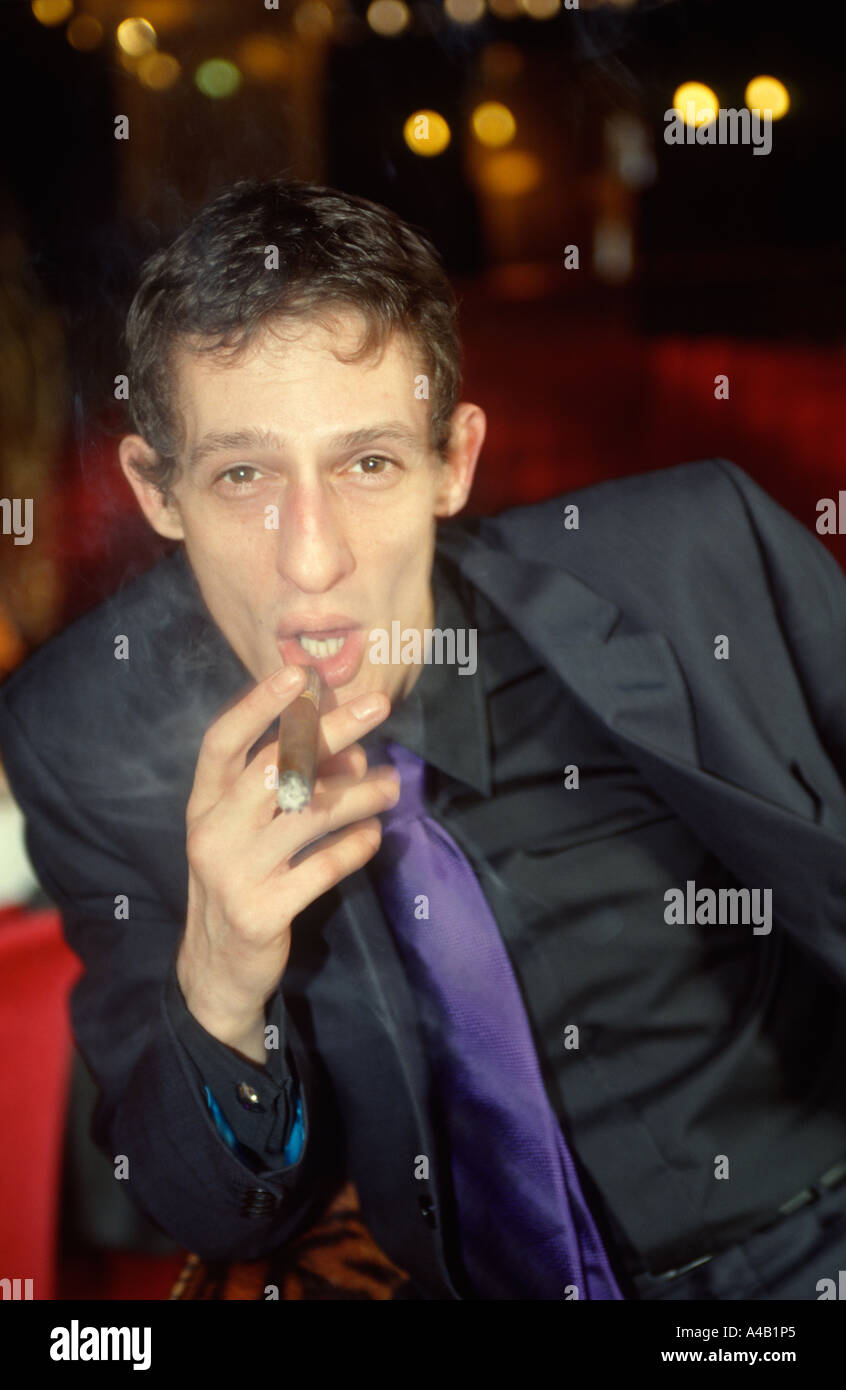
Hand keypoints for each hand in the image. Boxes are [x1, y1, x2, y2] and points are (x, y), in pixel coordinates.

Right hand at [176, 664, 397, 1059]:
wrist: (217, 967)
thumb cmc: (242, 877)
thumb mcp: (252, 828)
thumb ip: (292, 786)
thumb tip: (352, 751)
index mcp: (204, 803)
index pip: (222, 741)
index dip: (258, 704)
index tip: (299, 673)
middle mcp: (212, 832)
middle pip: (273, 766)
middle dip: (329, 730)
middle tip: (378, 706)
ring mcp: (233, 874)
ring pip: (306, 814)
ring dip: (359, 792)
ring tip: (393, 786)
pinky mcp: (261, 913)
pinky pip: (321, 867)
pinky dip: (354, 845)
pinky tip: (374, 834)